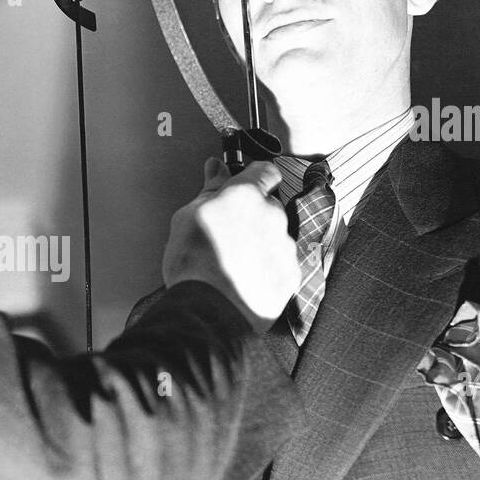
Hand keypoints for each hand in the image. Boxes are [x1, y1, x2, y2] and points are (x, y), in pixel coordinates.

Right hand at [162, 158, 299, 330]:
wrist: (208, 312)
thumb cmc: (194, 263)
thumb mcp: (188, 217)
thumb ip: (210, 190)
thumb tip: (216, 168)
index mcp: (247, 196)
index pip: (265, 171)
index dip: (255, 178)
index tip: (244, 187)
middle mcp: (273, 216)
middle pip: (269, 207)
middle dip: (253, 216)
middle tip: (228, 235)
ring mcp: (285, 247)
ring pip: (276, 237)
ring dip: (260, 244)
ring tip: (234, 265)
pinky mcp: (291, 276)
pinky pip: (281, 265)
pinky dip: (267, 270)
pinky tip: (245, 281)